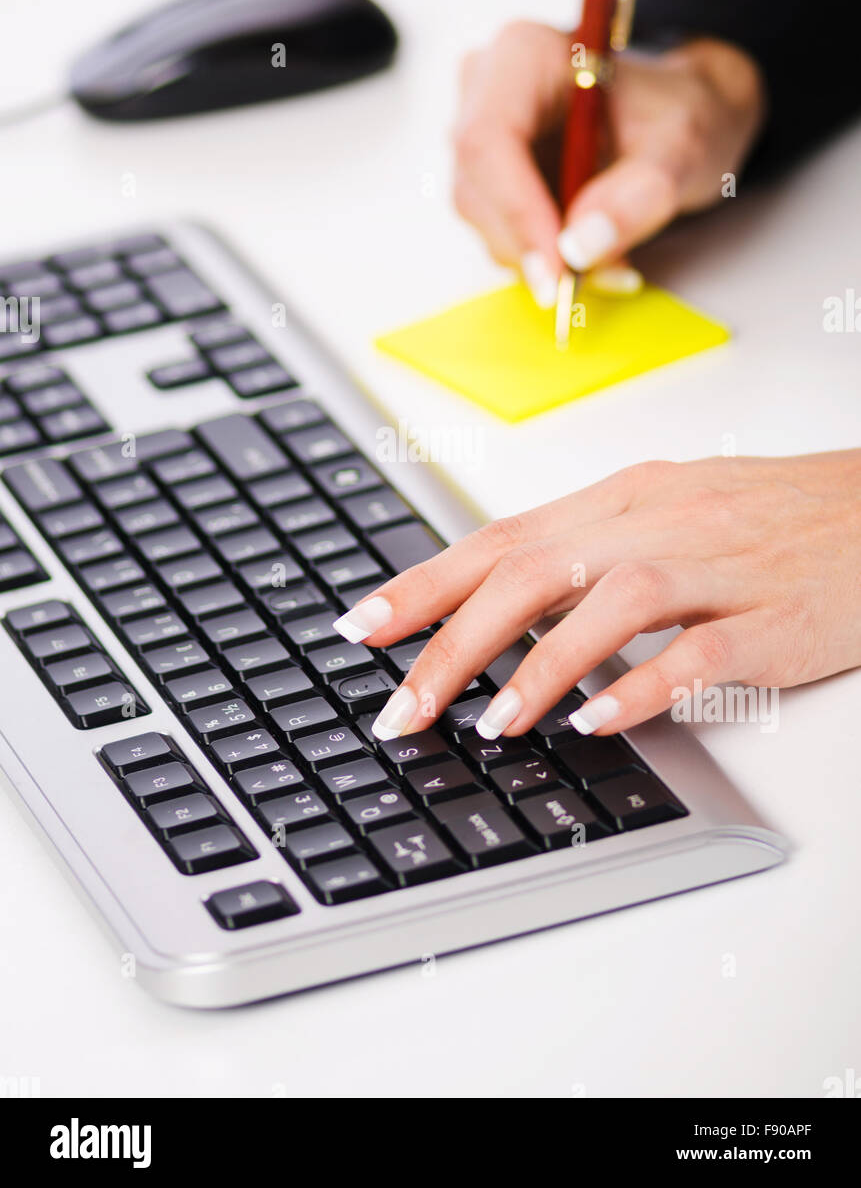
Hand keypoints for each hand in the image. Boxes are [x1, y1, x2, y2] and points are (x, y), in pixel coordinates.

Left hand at [333, 451, 860, 740]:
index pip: (501, 536)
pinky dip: (645, 685)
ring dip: (539, 665)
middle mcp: (660, 520)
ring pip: (610, 602)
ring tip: (486, 723)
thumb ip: (583, 551)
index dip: (424, 583)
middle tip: (401, 705)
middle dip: (454, 639)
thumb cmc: (770, 514)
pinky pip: (703, 650)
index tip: (362, 628)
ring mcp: (720, 565)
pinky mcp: (776, 614)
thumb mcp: (663, 512)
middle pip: (535, 569)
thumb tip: (492, 601)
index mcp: (623, 497)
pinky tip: (599, 722)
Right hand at [452, 22, 765, 305]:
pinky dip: (543, 256)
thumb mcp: (683, 146)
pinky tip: (590, 251)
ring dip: (542, 256)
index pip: (488, 139)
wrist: (675, 115)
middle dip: (534, 245)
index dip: (515, 211)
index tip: (557, 269)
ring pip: (483, 218)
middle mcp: (486, 89)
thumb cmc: (679, 110)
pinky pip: (497, 230)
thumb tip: (580, 248)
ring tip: (611, 262)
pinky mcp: (487, 177)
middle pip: (477, 187)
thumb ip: (639, 194)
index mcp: (525, 54)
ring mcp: (479, 135)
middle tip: (598, 276)